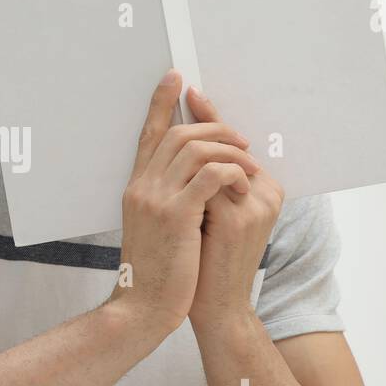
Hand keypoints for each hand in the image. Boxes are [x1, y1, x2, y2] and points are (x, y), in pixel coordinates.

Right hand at [108, 70, 260, 336]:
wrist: (142, 308)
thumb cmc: (156, 273)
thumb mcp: (154, 229)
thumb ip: (168, 200)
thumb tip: (193, 183)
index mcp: (136, 187)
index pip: (149, 133)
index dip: (162, 102)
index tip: (176, 78)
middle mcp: (142, 187)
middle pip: (179, 134)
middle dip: (214, 127)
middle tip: (241, 140)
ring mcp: (157, 199)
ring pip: (196, 149)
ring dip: (230, 150)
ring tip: (249, 165)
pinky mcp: (177, 216)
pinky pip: (209, 175)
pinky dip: (232, 172)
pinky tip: (242, 183)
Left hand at [185, 87, 283, 332]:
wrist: (213, 306)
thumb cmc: (205, 260)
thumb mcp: (207, 214)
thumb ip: (205, 181)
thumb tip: (183, 141)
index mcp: (261, 189)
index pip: (231, 143)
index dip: (209, 114)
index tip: (187, 87)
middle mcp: (266, 192)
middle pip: (226, 144)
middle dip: (199, 117)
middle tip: (179, 87)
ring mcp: (255, 205)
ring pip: (213, 160)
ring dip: (187, 150)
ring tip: (168, 126)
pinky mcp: (238, 219)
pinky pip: (206, 182)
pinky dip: (186, 176)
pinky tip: (168, 172)